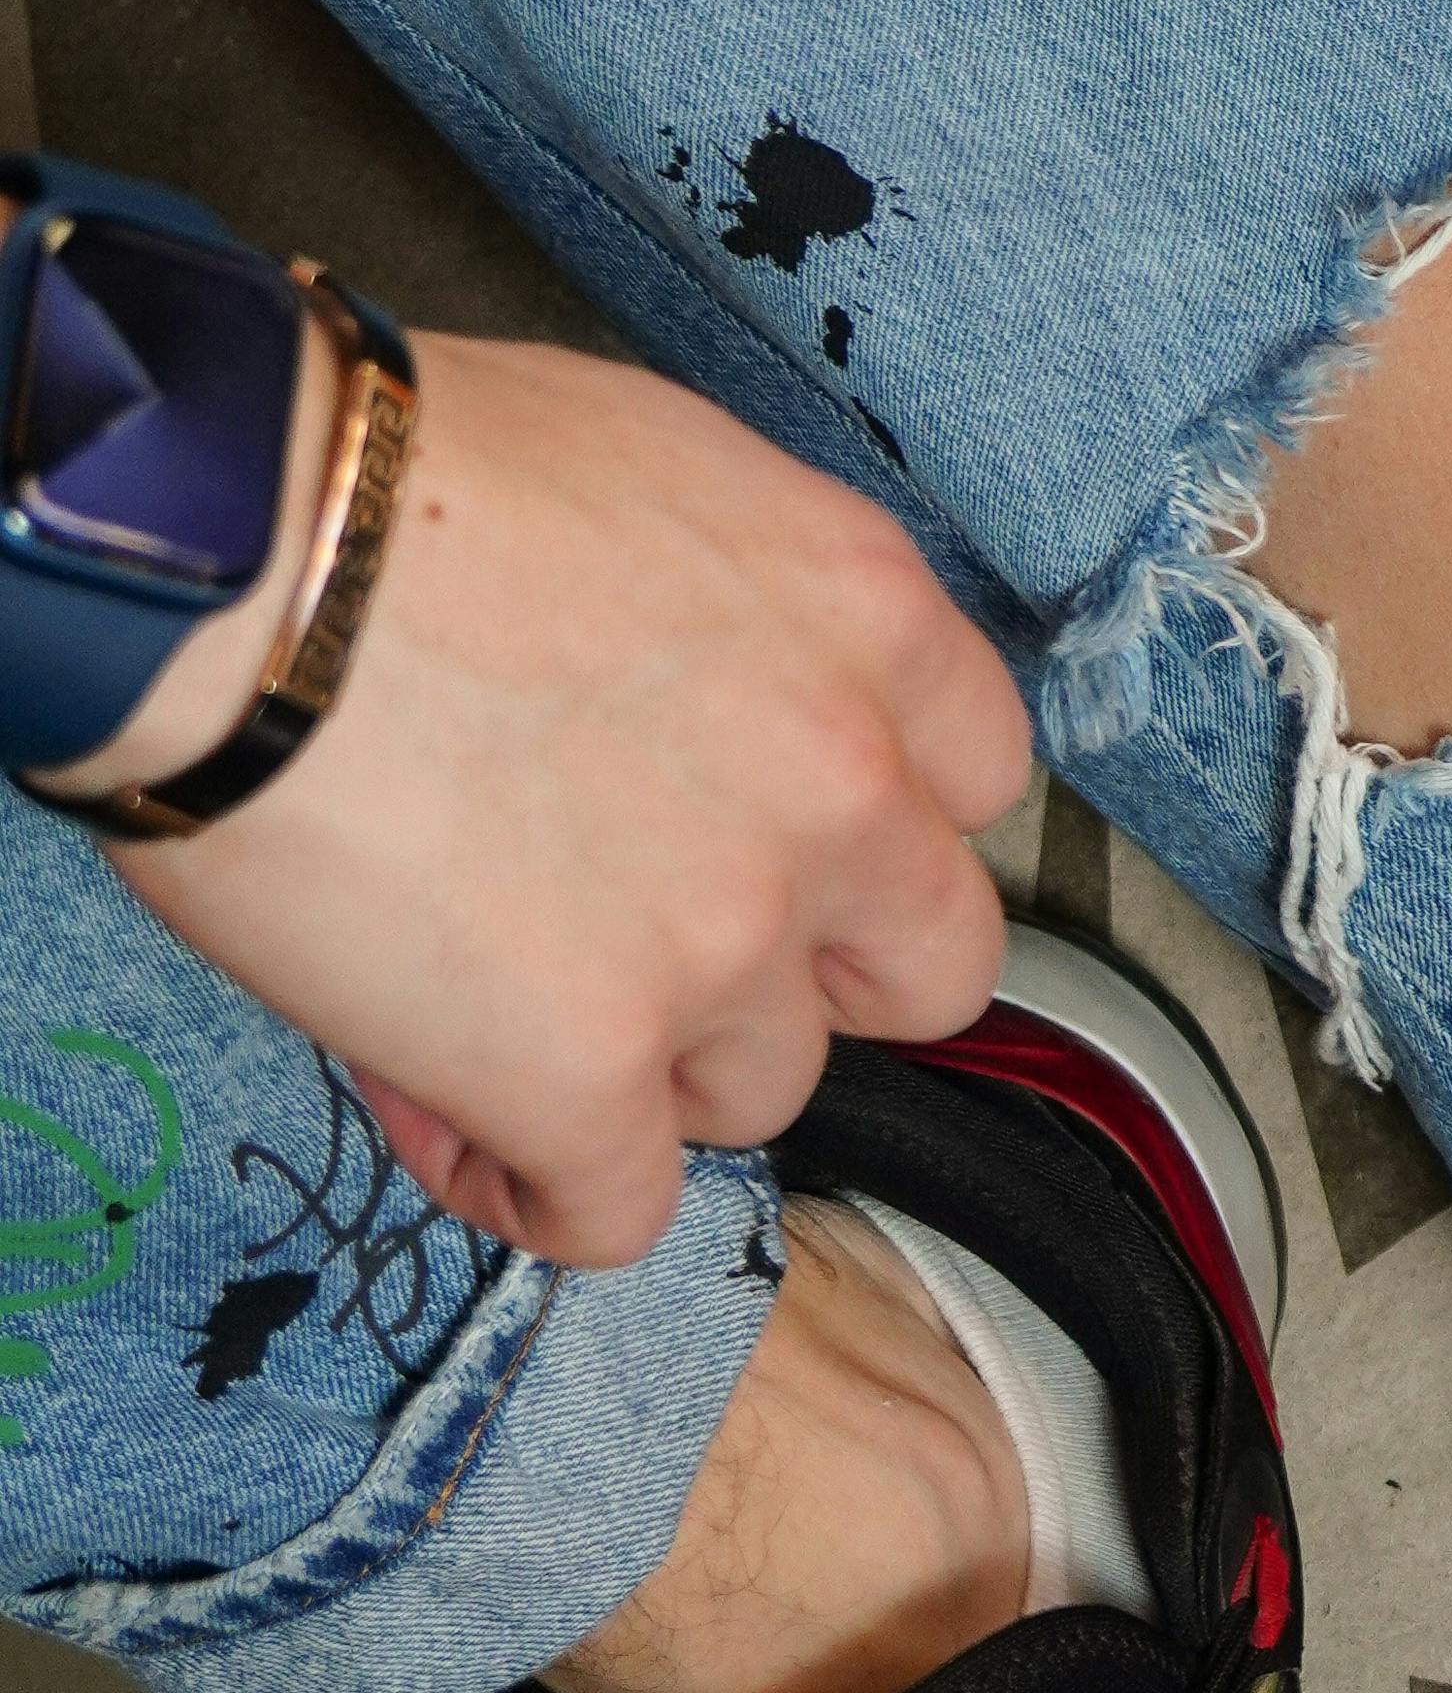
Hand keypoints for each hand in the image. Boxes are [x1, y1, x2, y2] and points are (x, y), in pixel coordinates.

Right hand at [96, 335, 1029, 1267]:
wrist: (234, 558)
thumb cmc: (390, 484)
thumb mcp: (651, 479)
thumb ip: (737, 622)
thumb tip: (682, 723)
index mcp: (871, 622)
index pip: (975, 783)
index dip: (869, 827)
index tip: (773, 836)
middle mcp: (843, 791)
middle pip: (924, 967)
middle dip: (810, 975)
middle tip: (666, 944)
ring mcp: (728, 942)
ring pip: (763, 1092)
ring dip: (648, 1071)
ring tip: (499, 1006)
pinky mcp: (586, 1071)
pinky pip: (614, 1213)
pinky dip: (538, 1192)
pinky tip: (457, 1125)